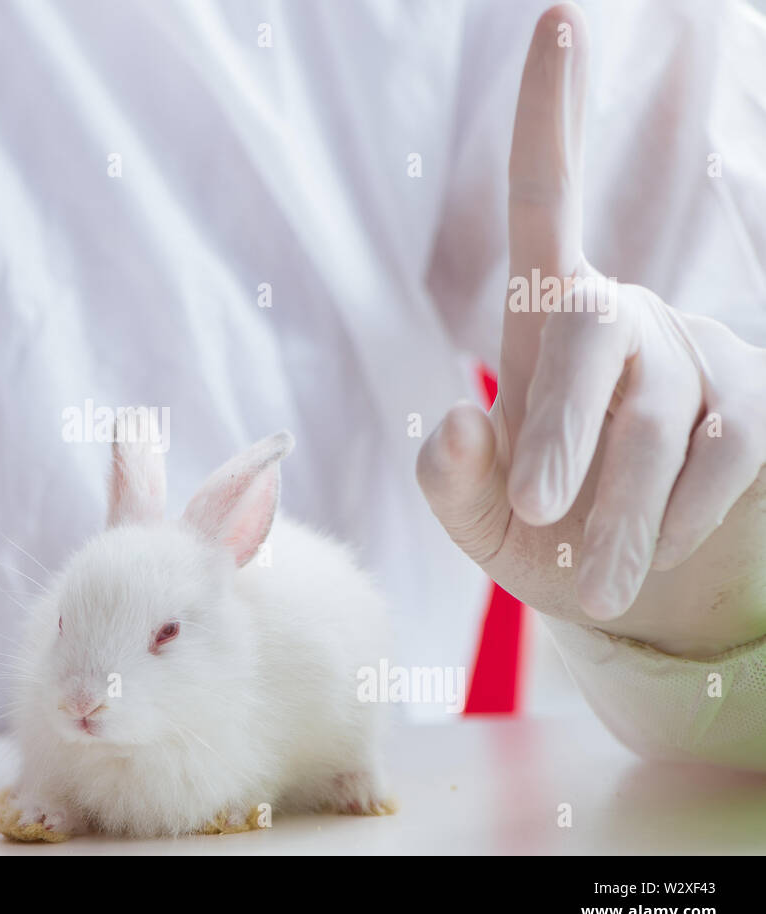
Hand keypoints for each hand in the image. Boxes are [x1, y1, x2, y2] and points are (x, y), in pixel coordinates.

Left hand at [417, 3, 765, 657]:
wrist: (635, 585)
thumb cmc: (541, 532)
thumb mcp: (479, 518)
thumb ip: (450, 482)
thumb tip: (455, 419)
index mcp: (542, 322)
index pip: (546, 206)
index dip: (550, 117)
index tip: (557, 18)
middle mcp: (622, 314)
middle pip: (593, 340)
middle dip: (563, 435)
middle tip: (540, 518)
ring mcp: (697, 352)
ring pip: (662, 415)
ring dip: (623, 510)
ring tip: (595, 578)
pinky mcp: (756, 404)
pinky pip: (727, 447)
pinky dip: (681, 508)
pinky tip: (658, 542)